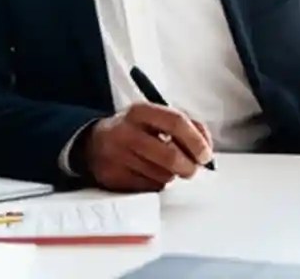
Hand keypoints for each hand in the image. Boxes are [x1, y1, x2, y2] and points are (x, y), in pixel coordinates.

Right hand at [83, 103, 212, 191]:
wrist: (94, 144)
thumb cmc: (135, 130)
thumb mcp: (155, 118)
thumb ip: (185, 127)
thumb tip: (206, 148)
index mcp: (140, 111)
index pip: (176, 122)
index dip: (196, 141)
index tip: (205, 154)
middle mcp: (127, 132)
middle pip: (170, 155)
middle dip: (188, 166)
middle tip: (193, 168)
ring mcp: (118, 156)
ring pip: (162, 175)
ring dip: (171, 175)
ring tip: (163, 166)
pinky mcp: (114, 177)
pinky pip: (149, 187)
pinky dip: (157, 183)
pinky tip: (149, 173)